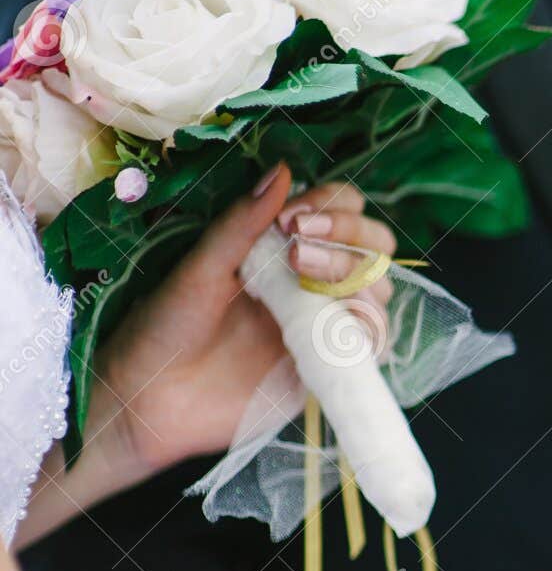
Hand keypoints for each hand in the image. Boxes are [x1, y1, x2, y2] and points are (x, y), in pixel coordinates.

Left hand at [87, 166, 395, 480]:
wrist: (153, 400)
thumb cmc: (165, 328)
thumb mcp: (199, 268)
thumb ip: (243, 223)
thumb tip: (283, 170)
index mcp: (281, 250)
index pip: (339, 211)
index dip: (334, 207)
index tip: (295, 218)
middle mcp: (311, 282)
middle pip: (372, 247)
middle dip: (352, 237)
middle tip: (300, 248)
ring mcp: (323, 324)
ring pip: (377, 290)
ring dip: (358, 277)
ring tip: (307, 280)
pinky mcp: (330, 366)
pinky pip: (373, 343)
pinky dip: (369, 328)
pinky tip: (337, 321)